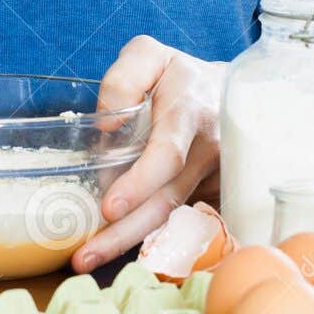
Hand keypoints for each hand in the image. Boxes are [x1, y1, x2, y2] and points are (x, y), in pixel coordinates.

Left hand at [71, 34, 225, 272]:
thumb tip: (107, 125)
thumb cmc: (179, 75)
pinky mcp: (211, 198)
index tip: (110, 208)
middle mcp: (207, 153)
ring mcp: (213, 180)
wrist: (229, 92)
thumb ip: (124, 78)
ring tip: (88, 258)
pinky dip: (148, 239)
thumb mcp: (148, 54)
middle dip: (125, 233)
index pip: (168, 156)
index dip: (140, 184)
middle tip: (84, 257)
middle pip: (166, 201)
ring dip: (130, 243)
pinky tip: (116, 250)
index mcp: (189, 114)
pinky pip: (178, 223)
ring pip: (171, 218)